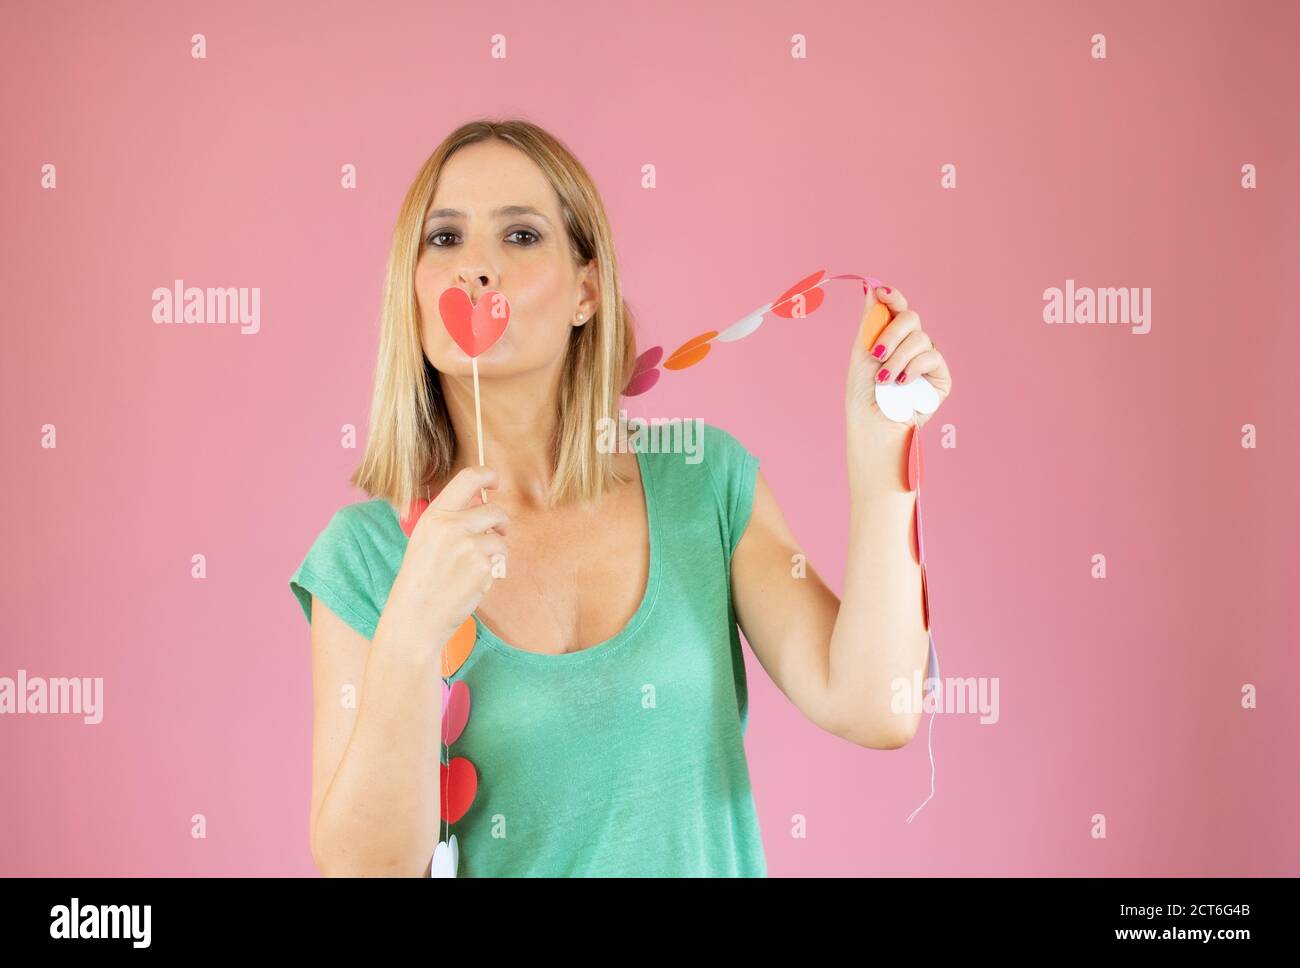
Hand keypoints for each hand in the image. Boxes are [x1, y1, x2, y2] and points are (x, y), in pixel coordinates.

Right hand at [386, 465, 509, 652]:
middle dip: (501, 522)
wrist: (415, 617)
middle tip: (499, 532)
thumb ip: (450, 520)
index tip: (495, 481)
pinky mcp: (482, 567)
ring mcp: (468, 545)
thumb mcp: (426, 539)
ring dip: (496, 551)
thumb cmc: (421, 580)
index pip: (468, 478)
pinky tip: (473, 583)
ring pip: (500, 538)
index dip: (488, 475)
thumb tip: (481, 502)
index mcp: (435, 515)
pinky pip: (500, 560)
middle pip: (494, 510)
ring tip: (477, 567)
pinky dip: (493, 571)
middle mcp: (451, 526)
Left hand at [846, 283, 952, 431]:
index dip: (893, 297)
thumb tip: (871, 288)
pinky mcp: (940, 376)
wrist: (872, 422)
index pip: (897, 308)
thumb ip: (870, 322)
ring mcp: (927, 359)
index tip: (881, 292)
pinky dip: (913, 367)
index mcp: (892, 335)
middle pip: (910, 318)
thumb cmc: (863, 392)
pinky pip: (931, 357)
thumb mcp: (861, 352)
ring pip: (919, 338)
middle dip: (891, 334)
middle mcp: (911, 344)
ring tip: (884, 380)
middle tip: (875, 355)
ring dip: (898, 358)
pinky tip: (901, 383)